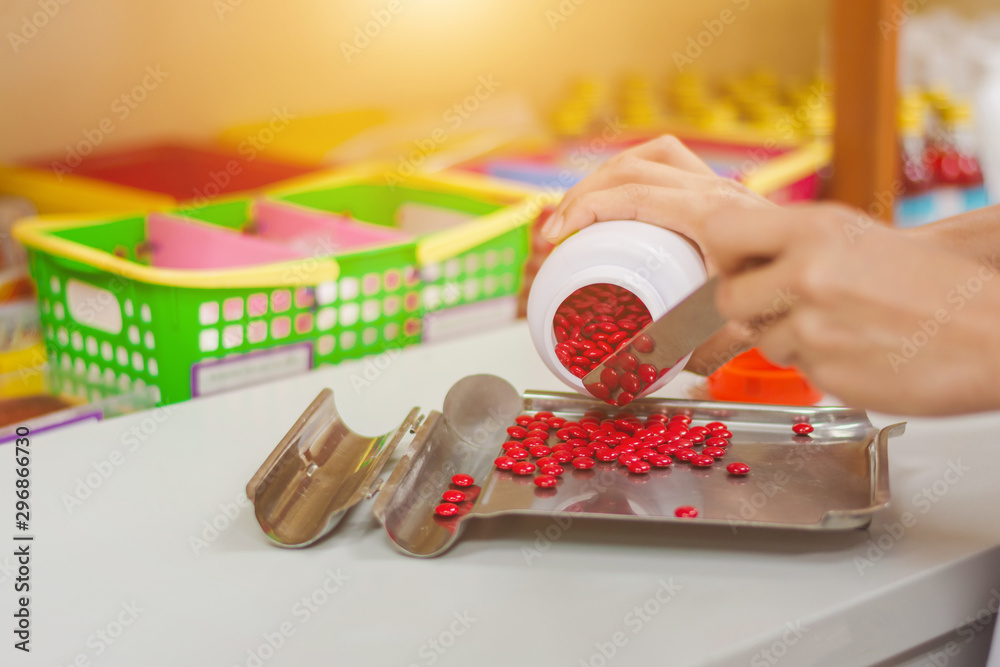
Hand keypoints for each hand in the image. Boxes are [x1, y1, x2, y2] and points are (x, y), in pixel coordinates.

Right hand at [539, 134, 774, 372]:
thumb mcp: (736, 325)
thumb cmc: (786, 293)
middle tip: (558, 228)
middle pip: (630, 166)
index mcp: (709, 213)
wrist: (825, 274)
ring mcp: (717, 183)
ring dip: (607, 174)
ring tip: (581, 204)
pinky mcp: (719, 188)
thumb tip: (645, 365)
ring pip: (648, 155)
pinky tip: (621, 194)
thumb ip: (692, 349)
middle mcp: (712, 189)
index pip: (630, 194)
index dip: (584, 210)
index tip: (557, 237)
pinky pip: (668, 161)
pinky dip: (636, 171)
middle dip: (583, 192)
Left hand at [701, 203, 999, 414]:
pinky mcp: (825, 373)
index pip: (722, 231)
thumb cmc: (942, 288)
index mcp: (816, 230)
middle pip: (727, 298)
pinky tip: (858, 350)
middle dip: (750, 308)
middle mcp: (808, 274)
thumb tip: (744, 262)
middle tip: (784, 306)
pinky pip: (797, 369)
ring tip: (842, 327)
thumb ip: (798, 247)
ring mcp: (813, 327)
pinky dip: (818, 363)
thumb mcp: (861, 240)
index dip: (726, 255)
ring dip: (788, 339)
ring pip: (761, 340)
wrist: (996, 336)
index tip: (739, 265)